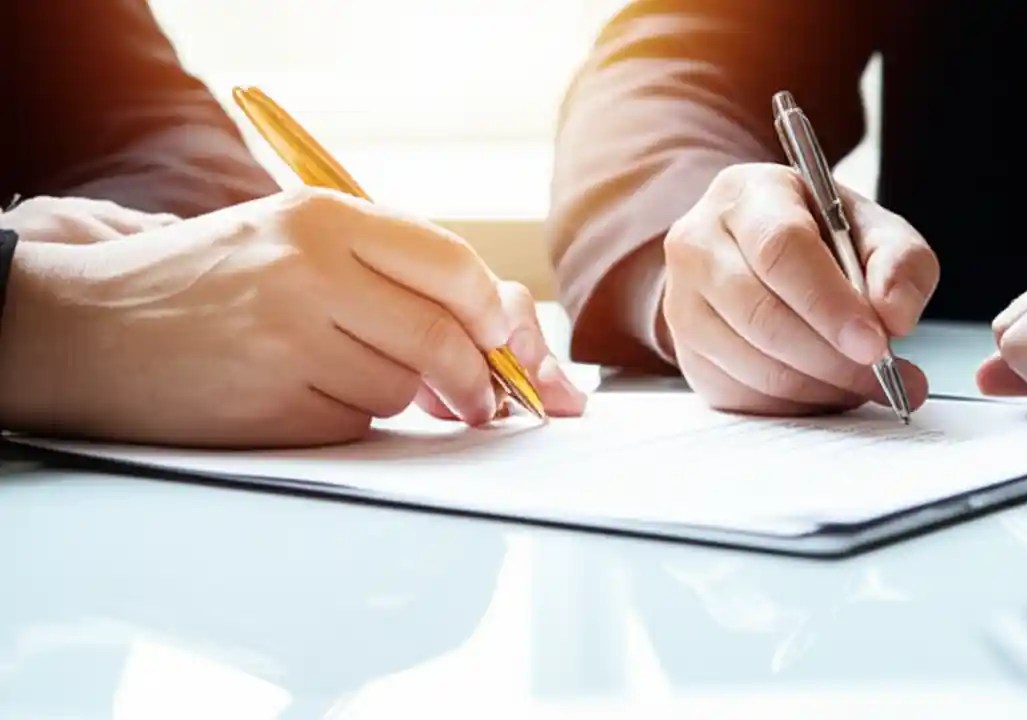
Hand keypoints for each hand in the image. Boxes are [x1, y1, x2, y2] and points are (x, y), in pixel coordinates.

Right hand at [0, 189, 583, 447]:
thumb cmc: (212, 279)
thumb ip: (390, 267)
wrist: (91, 325)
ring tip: (342, 371)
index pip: (453, 266)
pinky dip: (351, 418)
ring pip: (402, 388)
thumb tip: (502, 325)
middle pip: (442, 338)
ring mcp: (287, 341)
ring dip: (399, 397)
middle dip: (475, 378)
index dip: (495, 313)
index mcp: (324, 217)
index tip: (508, 341)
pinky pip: (355, 423)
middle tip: (480, 399)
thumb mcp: (297, 237)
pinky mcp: (269, 406)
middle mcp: (309, 272)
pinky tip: (302, 393)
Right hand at [661, 163, 936, 414]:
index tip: (875, 343)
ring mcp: (682, 303)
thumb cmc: (818, 238)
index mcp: (747, 195)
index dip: (830, 303)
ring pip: (752, 365)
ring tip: (863, 382)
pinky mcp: (687, 354)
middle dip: (833, 358)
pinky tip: (825, 389)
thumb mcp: (873, 231)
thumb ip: (901, 262)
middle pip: (762, 315)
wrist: (759, 254)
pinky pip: (742, 396)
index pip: (781, 249)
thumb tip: (895, 317)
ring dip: (820, 386)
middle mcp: (699, 244)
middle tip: (886, 376)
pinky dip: (795, 405)